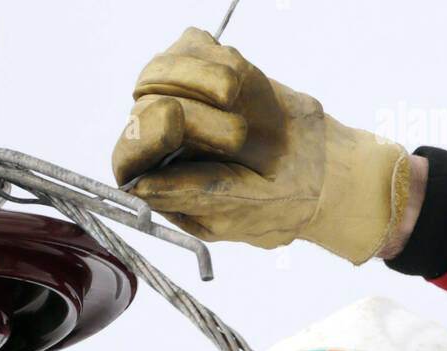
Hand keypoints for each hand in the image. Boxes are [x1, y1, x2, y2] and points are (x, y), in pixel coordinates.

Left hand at [111, 26, 411, 264]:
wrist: (319, 167)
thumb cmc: (276, 198)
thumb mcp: (239, 208)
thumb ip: (189, 194)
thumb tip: (141, 186)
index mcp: (162, 183)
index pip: (127, 158)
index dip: (145, 138)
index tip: (175, 120)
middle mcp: (163, 141)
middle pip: (144, 107)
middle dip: (190, 111)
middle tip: (237, 132)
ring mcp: (179, 97)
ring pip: (161, 69)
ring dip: (202, 79)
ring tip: (239, 102)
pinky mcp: (203, 65)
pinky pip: (193, 45)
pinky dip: (217, 60)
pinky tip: (241, 83)